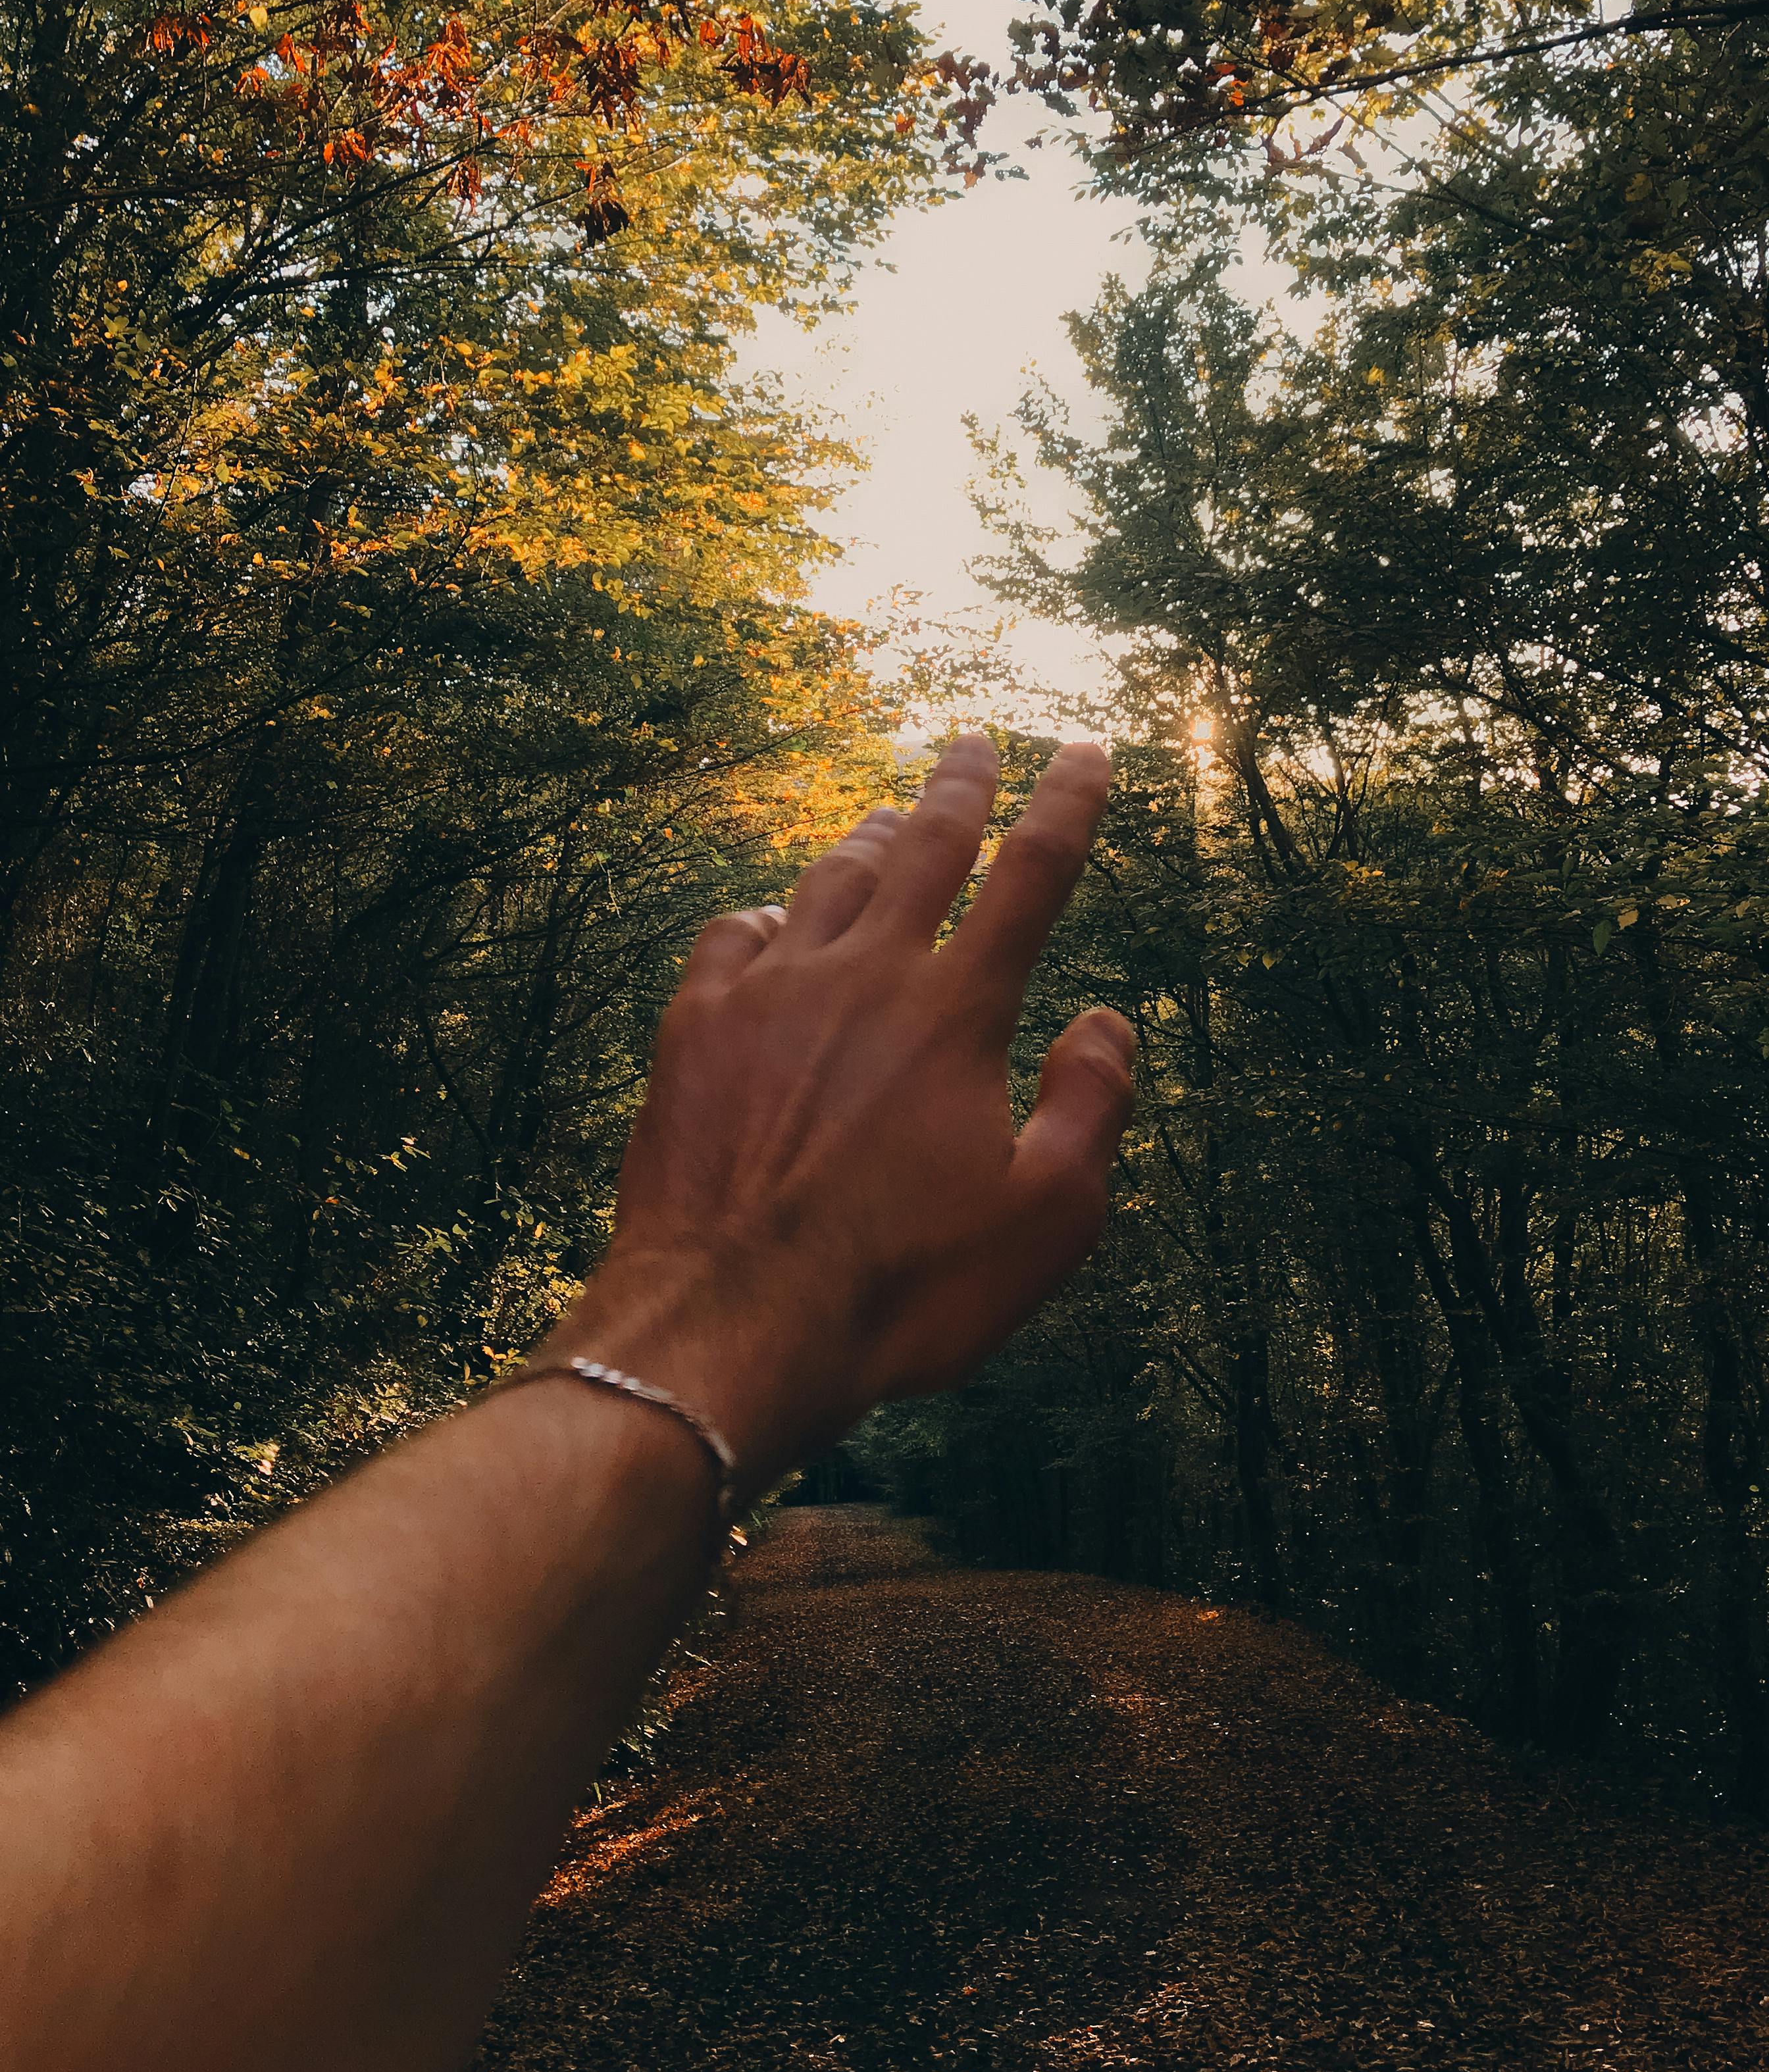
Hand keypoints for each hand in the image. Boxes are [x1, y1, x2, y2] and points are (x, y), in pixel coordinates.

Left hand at [543, 734, 1135, 1499]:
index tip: (1086, 751)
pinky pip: (735, 934)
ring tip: (890, 820)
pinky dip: (768, 914)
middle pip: (925, 849)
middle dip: (960, 788)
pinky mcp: (692, 1029)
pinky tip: (775, 922)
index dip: (1068, 805)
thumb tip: (1109, 1021)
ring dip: (869, 840)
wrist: (728, 1327)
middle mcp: (863, 976)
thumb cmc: (901, 1289)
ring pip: (829, 880)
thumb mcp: (1046, 1222)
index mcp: (956, 1013)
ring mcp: (767, 994)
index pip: (1032, 877)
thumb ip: (1091, 1108)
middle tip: (973, 744)